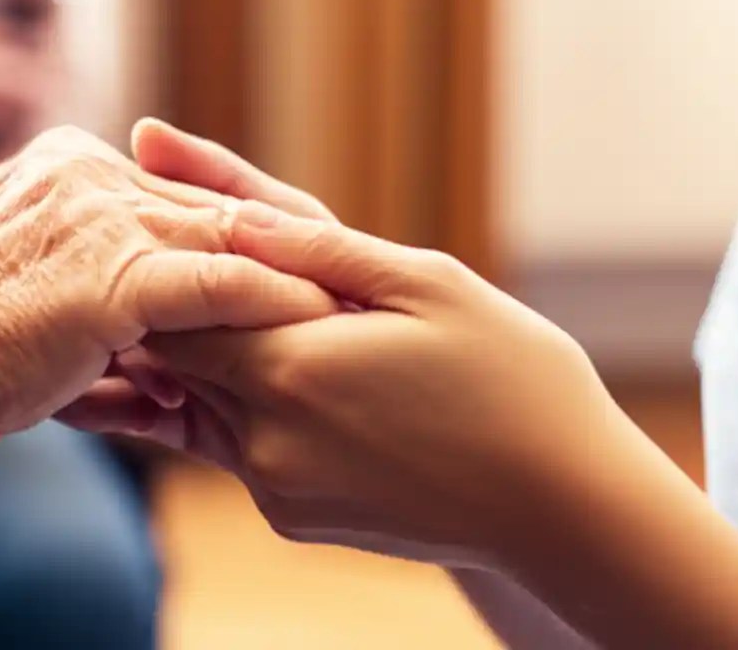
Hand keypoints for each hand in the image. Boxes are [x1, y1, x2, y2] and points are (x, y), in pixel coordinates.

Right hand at [0, 126, 335, 470]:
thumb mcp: (44, 328)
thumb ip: (112, 326)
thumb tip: (179, 382)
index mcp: (70, 172)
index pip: (186, 205)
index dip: (250, 247)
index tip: (307, 283)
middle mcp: (86, 175)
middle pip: (218, 212)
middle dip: (285, 258)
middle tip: (353, 293)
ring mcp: (95, 217)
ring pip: (226, 240)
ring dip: (293, 278)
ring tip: (355, 313)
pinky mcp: (103, 273)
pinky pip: (212, 281)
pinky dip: (269, 299)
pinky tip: (317, 320)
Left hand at [64, 121, 622, 571]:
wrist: (562, 507)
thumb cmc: (512, 382)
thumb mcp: (428, 286)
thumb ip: (319, 249)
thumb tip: (235, 217)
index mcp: (288, 367)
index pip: (174, 311)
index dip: (177, 270)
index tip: (192, 236)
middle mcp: (264, 439)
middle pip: (177, 363)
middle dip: (189, 315)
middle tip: (218, 271)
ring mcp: (275, 488)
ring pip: (204, 409)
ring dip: (219, 366)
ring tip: (276, 325)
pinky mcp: (293, 521)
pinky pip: (241, 454)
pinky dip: (251, 415)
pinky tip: (308, 385)